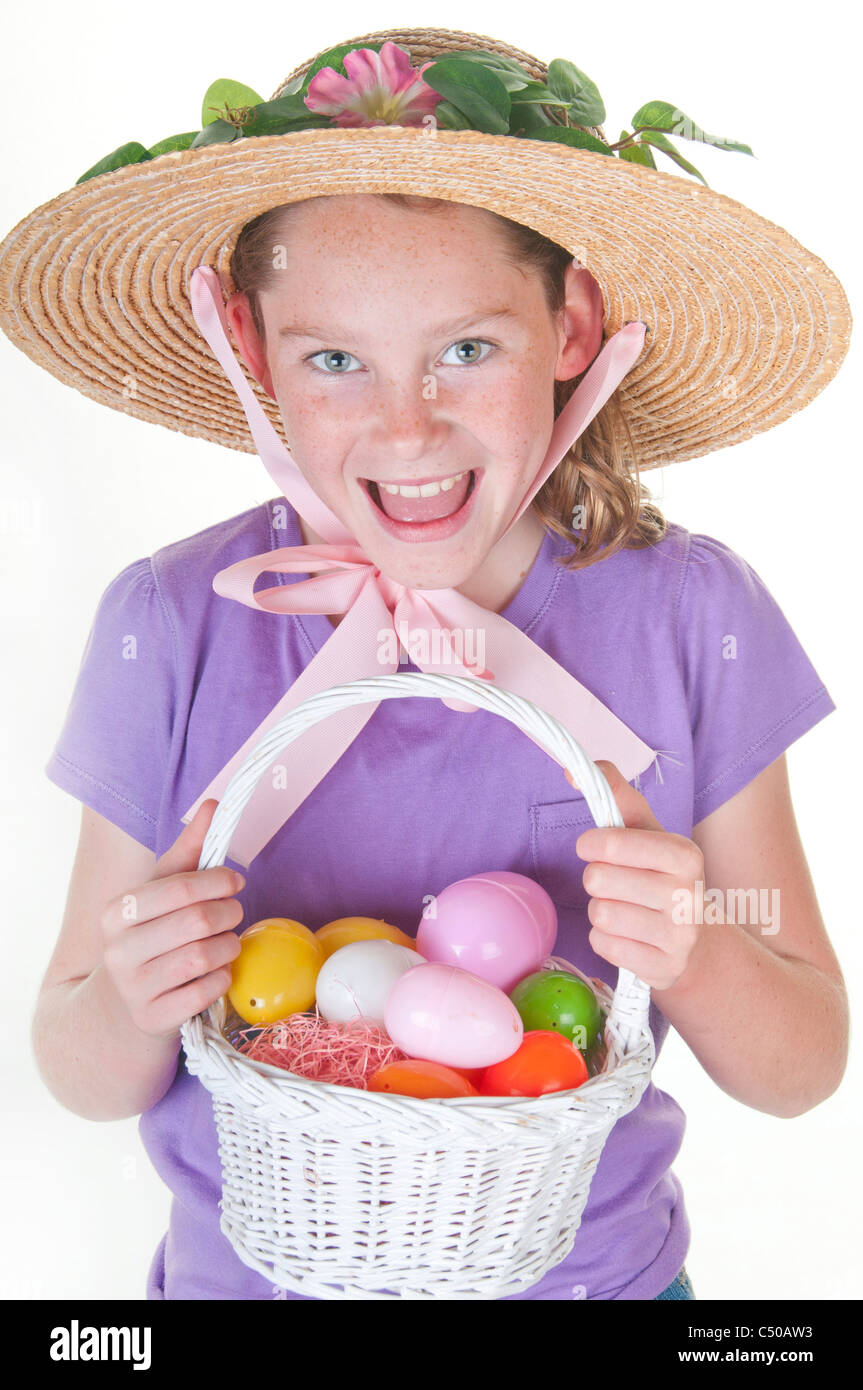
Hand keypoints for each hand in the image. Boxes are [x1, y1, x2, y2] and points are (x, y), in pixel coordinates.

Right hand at [99, 799, 245, 1038]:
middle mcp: (118, 950)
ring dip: (229, 947)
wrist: (118, 1007)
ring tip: (224, 944)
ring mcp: (134, 989)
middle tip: (233, 914)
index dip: (219, 881)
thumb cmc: (149, 938)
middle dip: (229, 914)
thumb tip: (212, 804)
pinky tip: (214, 973)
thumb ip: (188, 850)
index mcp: (117, 911)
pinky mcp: (153, 1019)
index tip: (236, 881)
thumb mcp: (160, 893)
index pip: (182, 887)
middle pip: (199, 921)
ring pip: (206, 956)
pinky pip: (207, 991)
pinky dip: (222, 979)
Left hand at [566, 761, 703, 990]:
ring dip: (601, 910)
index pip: (611, 842)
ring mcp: (679, 937)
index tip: (593, 847)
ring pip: (600, 915)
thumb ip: (616, 794)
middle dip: (597, 879)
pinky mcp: (665, 969)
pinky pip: (605, 946)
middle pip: (598, 880)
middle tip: (616, 882)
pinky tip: (628, 934)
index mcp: (685, 854)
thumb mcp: (646, 831)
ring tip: (625, 908)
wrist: (696, 937)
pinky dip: (606, 939)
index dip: (591, 843)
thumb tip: (574, 771)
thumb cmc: (660, 874)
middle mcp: (688, 895)